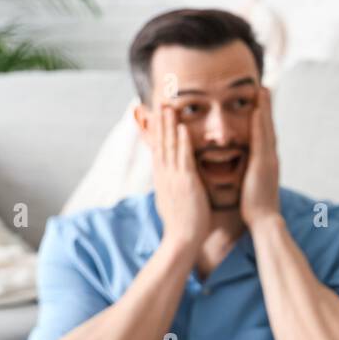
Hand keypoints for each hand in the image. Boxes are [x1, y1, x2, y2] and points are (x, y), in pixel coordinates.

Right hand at [150, 103, 208, 255]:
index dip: (155, 129)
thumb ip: (171, 186)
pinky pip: (183, 158)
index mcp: (162, 177)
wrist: (182, 240)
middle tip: (157, 99)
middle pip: (159, 141)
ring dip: (168, 124)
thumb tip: (169, 180)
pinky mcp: (185, 183)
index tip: (153, 112)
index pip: (157, 147)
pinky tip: (182, 128)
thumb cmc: (182, 223)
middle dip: (159, 120)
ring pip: (169, 145)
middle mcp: (164, 174)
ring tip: (168, 105)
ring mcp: (173, 178)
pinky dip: (182, 142)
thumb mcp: (172, 199)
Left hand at [240, 85, 280, 227]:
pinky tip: (257, 109)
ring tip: (263, 90)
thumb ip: (249, 175)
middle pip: (268, 126)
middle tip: (264, 88)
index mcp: (266, 163)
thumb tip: (245, 171)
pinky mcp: (263, 164)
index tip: (260, 102)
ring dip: (265, 108)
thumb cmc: (255, 209)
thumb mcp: (252, 187)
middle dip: (267, 106)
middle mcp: (270, 157)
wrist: (264, 221)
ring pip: (266, 128)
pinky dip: (260, 123)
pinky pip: (260, 139)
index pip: (264, 135)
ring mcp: (268, 159)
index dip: (263, 118)